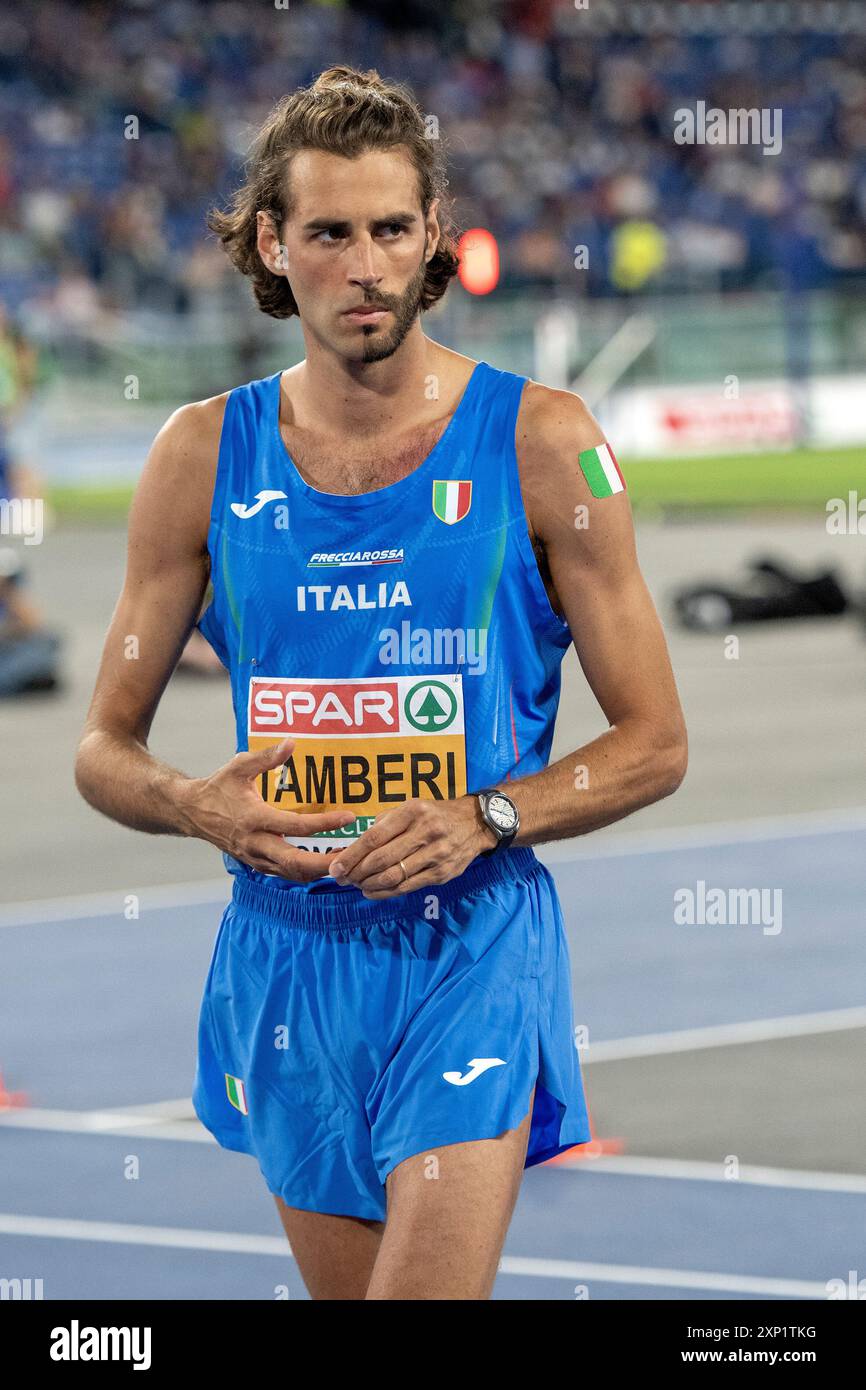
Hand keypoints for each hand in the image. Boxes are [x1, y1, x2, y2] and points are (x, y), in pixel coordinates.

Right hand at [178, 738, 355, 881]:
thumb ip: (266, 757)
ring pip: (291, 873)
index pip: (296, 826)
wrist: (192, 812)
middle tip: (352, 856)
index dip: (324, 823)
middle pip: (295, 862)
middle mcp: (255, 843)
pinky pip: (284, 873)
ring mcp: (255, 857)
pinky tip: (324, 865)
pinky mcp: (255, 863)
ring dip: (318, 871)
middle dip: (326, 863)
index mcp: (253, 818)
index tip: (348, 817)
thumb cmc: (217, 788)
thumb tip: (292, 744)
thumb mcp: (238, 766)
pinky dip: (305, 872)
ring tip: (345, 862)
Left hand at [325, 795, 497, 897]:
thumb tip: (354, 845)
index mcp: (413, 812)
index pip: (374, 837)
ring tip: (356, 885)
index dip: (351, 855)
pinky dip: (386, 893)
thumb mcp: (411, 807)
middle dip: (356, 872)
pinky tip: (372, 892)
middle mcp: (425, 832)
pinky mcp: (442, 873)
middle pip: (381, 859)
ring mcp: (436, 854)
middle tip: (341, 879)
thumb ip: (385, 823)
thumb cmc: (435, 814)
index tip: (335, 867)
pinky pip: (408, 887)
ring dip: (368, 884)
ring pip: (393, 876)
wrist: (475, 823)